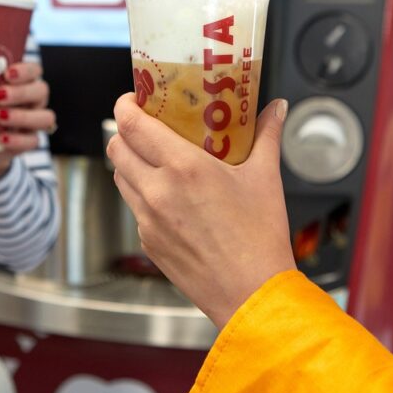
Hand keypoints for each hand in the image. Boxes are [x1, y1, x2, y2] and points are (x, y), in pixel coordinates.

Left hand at [0, 63, 56, 182]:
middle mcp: (33, 100)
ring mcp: (34, 122)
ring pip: (45, 117)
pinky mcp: (28, 142)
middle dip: (21, 91)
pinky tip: (1, 138)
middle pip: (41, 90)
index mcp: (21, 82)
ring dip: (23, 115)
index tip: (7, 71)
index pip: (35, 70)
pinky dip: (17, 140)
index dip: (26, 69)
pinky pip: (33, 142)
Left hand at [107, 94, 295, 328]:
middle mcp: (157, 191)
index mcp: (182, 168)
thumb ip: (267, 135)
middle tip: (145, 125)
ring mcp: (147, 219)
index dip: (125, 105)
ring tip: (156, 159)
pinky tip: (170, 196)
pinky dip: (144, 195)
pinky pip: (134, 208)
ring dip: (131, 162)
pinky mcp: (148, 242)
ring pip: (120, 178)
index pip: (131, 124)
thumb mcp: (266, 178)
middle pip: (116, 147)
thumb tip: (276, 109)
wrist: (252, 295)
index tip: (135, 97)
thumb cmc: (260, 238)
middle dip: (125, 131)